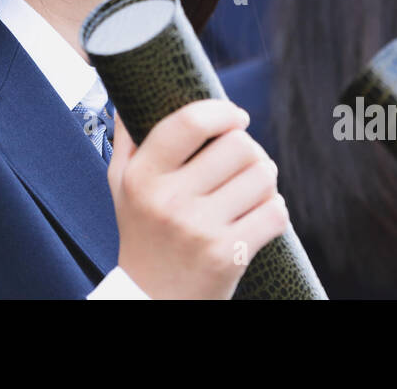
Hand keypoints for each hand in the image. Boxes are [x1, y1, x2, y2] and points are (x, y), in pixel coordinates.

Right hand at [108, 99, 288, 298]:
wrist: (152, 300)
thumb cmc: (142, 234)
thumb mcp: (121, 186)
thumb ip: (127, 139)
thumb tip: (130, 97)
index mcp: (143, 177)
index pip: (189, 122)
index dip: (222, 111)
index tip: (235, 117)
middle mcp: (169, 201)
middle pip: (238, 145)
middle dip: (250, 149)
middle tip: (245, 161)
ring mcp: (200, 229)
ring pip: (263, 176)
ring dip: (266, 179)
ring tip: (252, 188)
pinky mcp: (228, 255)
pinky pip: (275, 212)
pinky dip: (275, 210)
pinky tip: (259, 214)